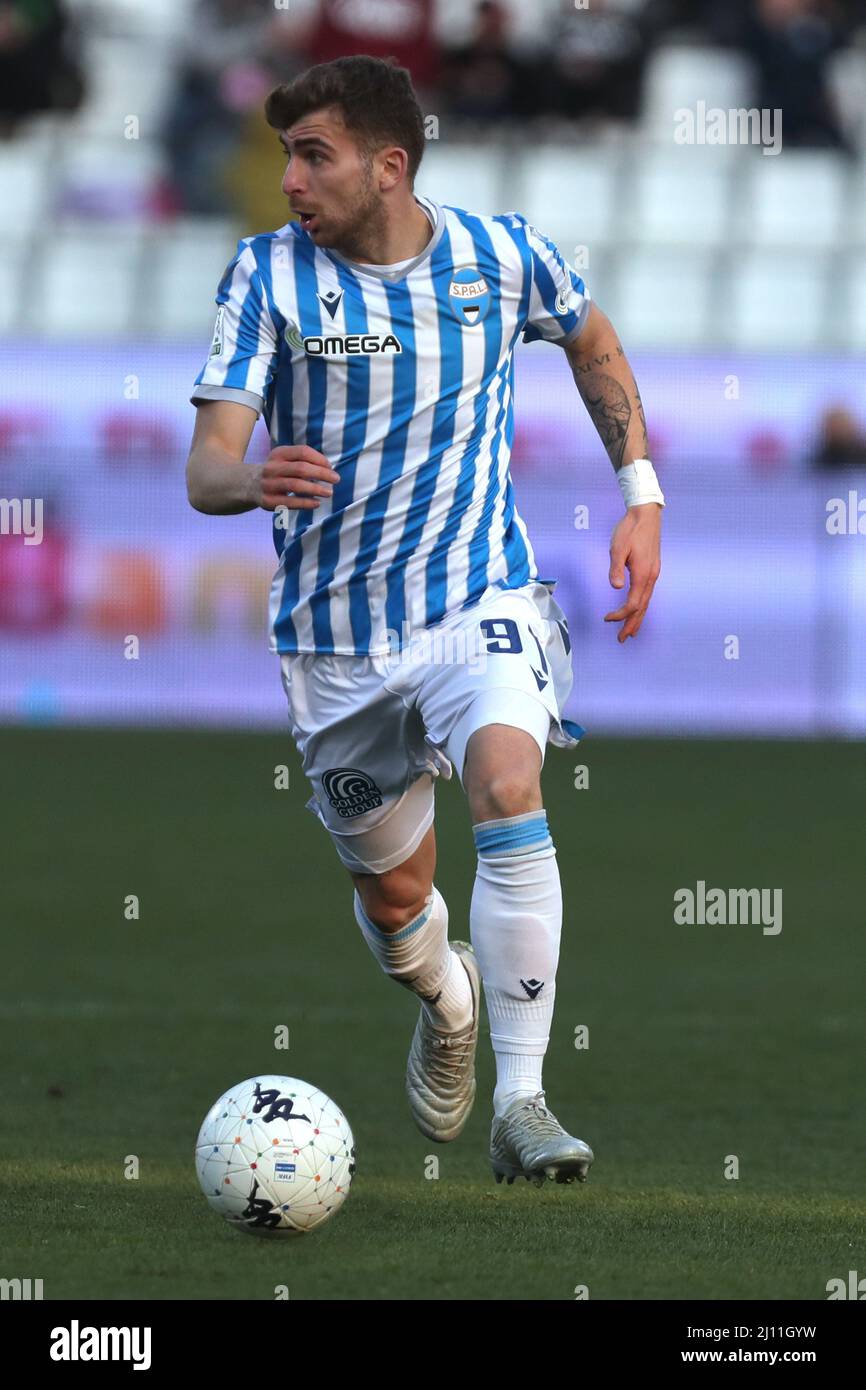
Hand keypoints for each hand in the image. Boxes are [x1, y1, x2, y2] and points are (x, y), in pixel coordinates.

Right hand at [253, 446, 339, 511]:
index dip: (319, 459)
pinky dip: (305, 503)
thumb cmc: (276, 471)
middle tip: (336, 479)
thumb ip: (302, 460)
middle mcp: (272, 468)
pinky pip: (289, 502)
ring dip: (315, 489)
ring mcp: (269, 485)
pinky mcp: (268, 501)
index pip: (302, 452)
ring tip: (329, 492)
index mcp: (278, 454)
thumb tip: (328, 469)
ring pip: (295, 485)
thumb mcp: (284, 459)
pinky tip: (317, 503)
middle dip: (321, 474)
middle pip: (301, 468)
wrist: (248, 484)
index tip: (330, 467)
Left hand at [605, 504, 661, 641]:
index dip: (620, 615)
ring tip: (631, 631)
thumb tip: (615, 587)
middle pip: (642, 608)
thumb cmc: (630, 529)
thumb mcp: (618, 548)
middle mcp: (651, 577)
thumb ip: (616, 568)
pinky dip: (642, 606)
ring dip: (638, 618)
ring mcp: (654, 573)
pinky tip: (638, 609)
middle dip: (632, 624)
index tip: (606, 619)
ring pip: (647, 602)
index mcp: (643, 574)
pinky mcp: (653, 569)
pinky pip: (648, 594)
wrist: (646, 513)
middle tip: (622, 639)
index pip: (632, 604)